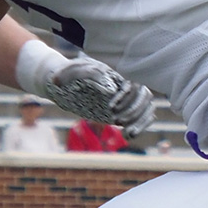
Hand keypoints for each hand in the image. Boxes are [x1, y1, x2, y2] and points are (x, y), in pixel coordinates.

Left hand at [37, 55, 155, 132]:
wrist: (60, 84)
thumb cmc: (65, 75)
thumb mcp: (69, 71)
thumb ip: (77, 73)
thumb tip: (90, 85)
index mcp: (113, 75)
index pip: (132, 84)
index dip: (126, 97)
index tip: (110, 107)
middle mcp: (122, 86)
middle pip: (145, 95)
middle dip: (135, 110)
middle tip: (117, 120)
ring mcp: (123, 99)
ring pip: (147, 107)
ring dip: (141, 120)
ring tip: (128, 133)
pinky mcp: (120, 111)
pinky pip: (141, 117)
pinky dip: (140, 126)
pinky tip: (128, 135)